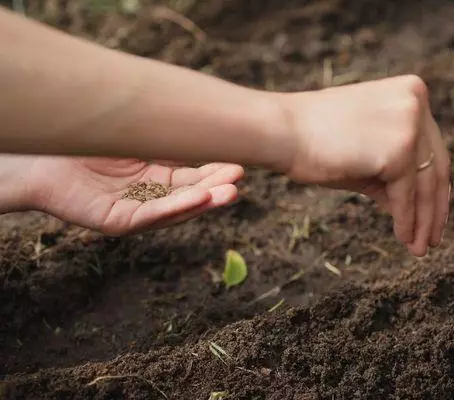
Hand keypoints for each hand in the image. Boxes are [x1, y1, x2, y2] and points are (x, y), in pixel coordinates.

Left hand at [0, 154, 242, 234]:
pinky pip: (150, 216)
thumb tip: (203, 113)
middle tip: (240, 177)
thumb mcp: (136, 134)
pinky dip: (175, 209)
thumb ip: (165, 133)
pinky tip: (198, 199)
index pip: (193, 177)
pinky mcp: (117, 221)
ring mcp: (135, 210)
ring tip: (229, 193)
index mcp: (156, 177)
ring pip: (176, 208)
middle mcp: (150, 196)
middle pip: (190, 194)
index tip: (239, 162)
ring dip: (204, 202)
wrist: (38, 153)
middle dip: (216, 188)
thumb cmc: (86, 140)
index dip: (215, 172)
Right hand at [281, 75, 450, 256]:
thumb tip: (417, 211)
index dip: (435, 186)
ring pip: (426, 184)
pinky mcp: (398, 150)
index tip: (434, 213)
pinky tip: (403, 237)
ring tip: (419, 247)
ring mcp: (409, 124)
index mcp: (411, 92)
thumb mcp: (367, 154)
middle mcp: (416, 102)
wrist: (282, 131)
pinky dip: (406, 220)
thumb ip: (395, 175)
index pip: (432, 148)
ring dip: (423, 221)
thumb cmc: (316, 141)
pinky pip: (406, 195)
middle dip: (434, 208)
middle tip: (431, 238)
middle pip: (436, 166)